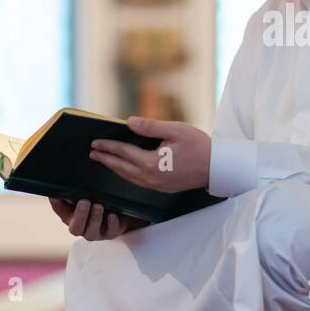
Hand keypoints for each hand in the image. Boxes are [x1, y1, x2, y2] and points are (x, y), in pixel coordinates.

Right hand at [49, 197, 147, 240]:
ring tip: (98, 206)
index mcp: (71, 216)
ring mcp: (96, 232)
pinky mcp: (111, 233)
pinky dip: (112, 224)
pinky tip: (112, 215)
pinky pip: (111, 232)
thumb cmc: (98, 199)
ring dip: (95, 218)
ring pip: (91, 232)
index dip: (57, 205)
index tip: (56, 196)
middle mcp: (82, 227)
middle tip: (84, 201)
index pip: (60, 211)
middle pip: (75, 227)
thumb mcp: (87, 193)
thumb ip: (77, 190)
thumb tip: (66, 178)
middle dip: (79, 214)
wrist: (121, 211)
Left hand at [88, 115, 210, 192]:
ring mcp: (156, 186)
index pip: (124, 153)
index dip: (108, 147)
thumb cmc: (198, 146)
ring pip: (128, 177)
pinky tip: (124, 169)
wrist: (216, 167)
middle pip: (121, 168)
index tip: (95, 142)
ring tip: (104, 160)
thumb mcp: (175, 130)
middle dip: (106, 159)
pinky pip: (138, 182)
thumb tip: (129, 122)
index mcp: (151, 163)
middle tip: (92, 153)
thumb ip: (150, 127)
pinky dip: (126, 175)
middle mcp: (150, 178)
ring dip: (115, 168)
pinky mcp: (162, 188)